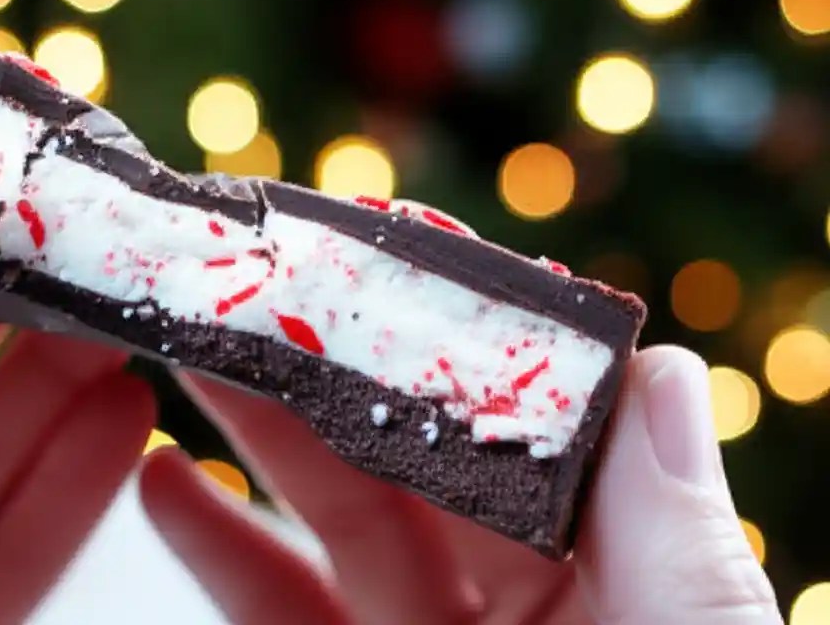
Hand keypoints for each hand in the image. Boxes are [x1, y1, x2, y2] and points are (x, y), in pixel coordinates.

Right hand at [141, 350, 782, 623]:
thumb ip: (674, 530)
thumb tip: (658, 364)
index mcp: (611, 587)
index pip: (523, 437)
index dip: (458, 344)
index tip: (391, 249)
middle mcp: (514, 614)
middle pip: (404, 466)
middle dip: (324, 375)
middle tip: (250, 289)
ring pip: (324, 530)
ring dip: (250, 445)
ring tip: (181, 359)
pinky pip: (276, 614)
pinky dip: (218, 550)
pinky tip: (165, 488)